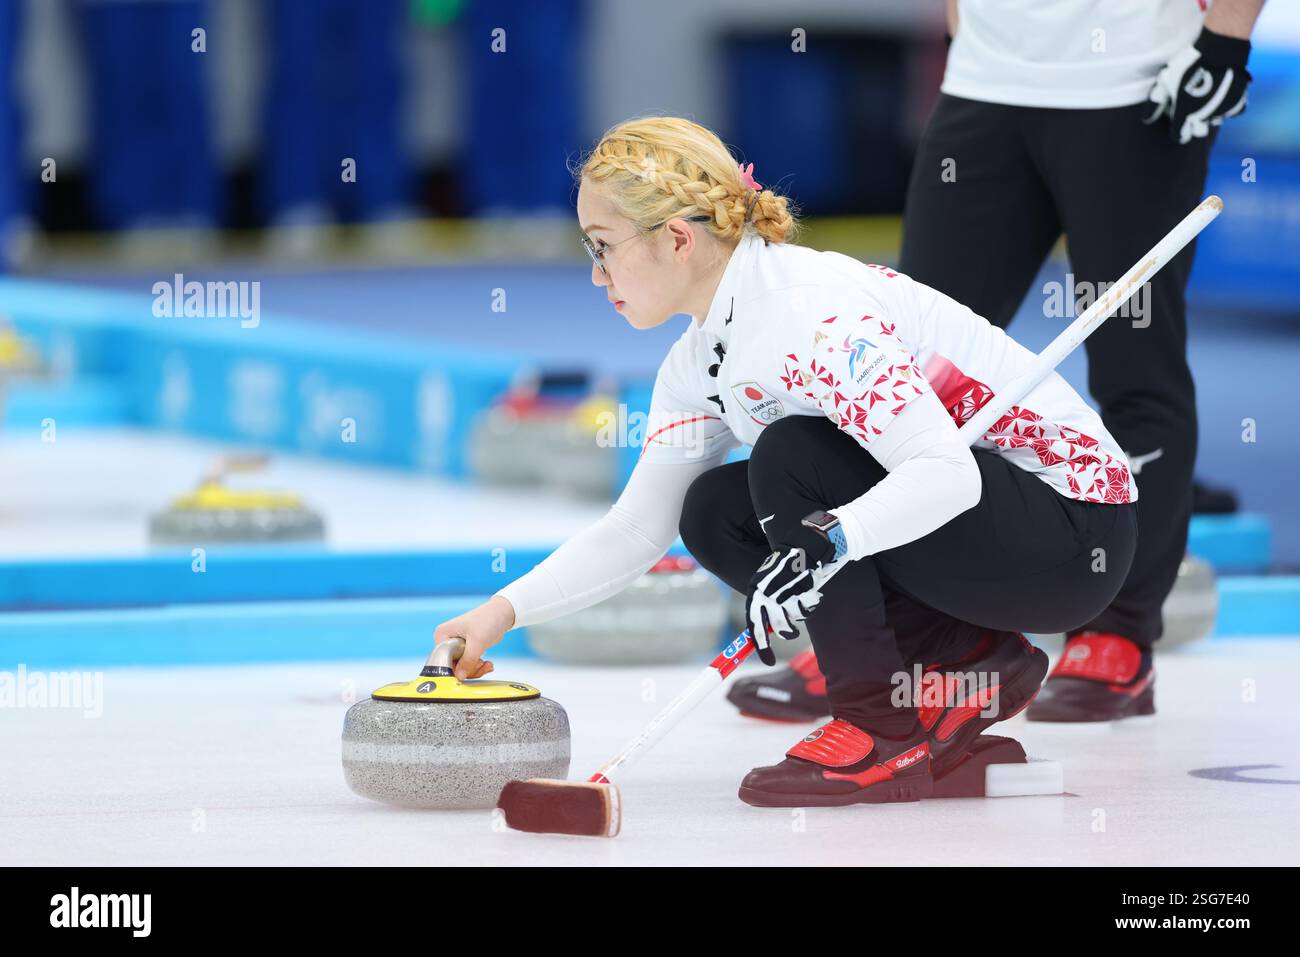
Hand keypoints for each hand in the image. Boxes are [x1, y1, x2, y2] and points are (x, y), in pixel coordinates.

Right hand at [433, 595, 514, 680]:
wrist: (502, 614)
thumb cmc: (488, 620)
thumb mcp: (478, 642)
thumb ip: (468, 661)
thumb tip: (459, 677)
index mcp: (442, 635)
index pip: (442, 660)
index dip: (454, 669)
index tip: (469, 671)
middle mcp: (446, 640)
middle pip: (451, 665)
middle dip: (468, 669)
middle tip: (481, 664)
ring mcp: (455, 645)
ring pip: (461, 667)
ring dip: (475, 669)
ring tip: (486, 663)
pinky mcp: (464, 649)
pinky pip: (467, 664)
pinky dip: (477, 666)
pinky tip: (487, 663)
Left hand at [745, 518, 836, 665]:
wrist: (798, 546)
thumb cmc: (780, 570)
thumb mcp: (765, 586)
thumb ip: (764, 606)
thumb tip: (765, 634)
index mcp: (755, 591)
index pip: (755, 625)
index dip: (761, 645)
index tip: (768, 660)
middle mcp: (769, 593)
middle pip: (778, 627)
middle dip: (786, 632)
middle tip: (791, 633)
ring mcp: (787, 592)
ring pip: (794, 620)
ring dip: (798, 615)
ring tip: (798, 601)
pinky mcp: (803, 589)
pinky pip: (807, 609)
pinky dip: (809, 605)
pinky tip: (806, 591)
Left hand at [1145, 27, 1250, 144]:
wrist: (1220, 50)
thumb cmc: (1188, 64)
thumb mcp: (1165, 80)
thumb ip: (1156, 102)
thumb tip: (1146, 120)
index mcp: (1185, 114)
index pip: (1178, 135)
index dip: (1177, 131)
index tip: (1177, 122)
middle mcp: (1204, 117)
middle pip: (1198, 131)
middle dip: (1193, 125)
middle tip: (1192, 109)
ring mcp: (1222, 110)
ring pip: (1215, 121)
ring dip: (1211, 114)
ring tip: (1207, 98)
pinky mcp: (1238, 102)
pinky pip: (1234, 112)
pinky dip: (1229, 107)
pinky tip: (1223, 97)